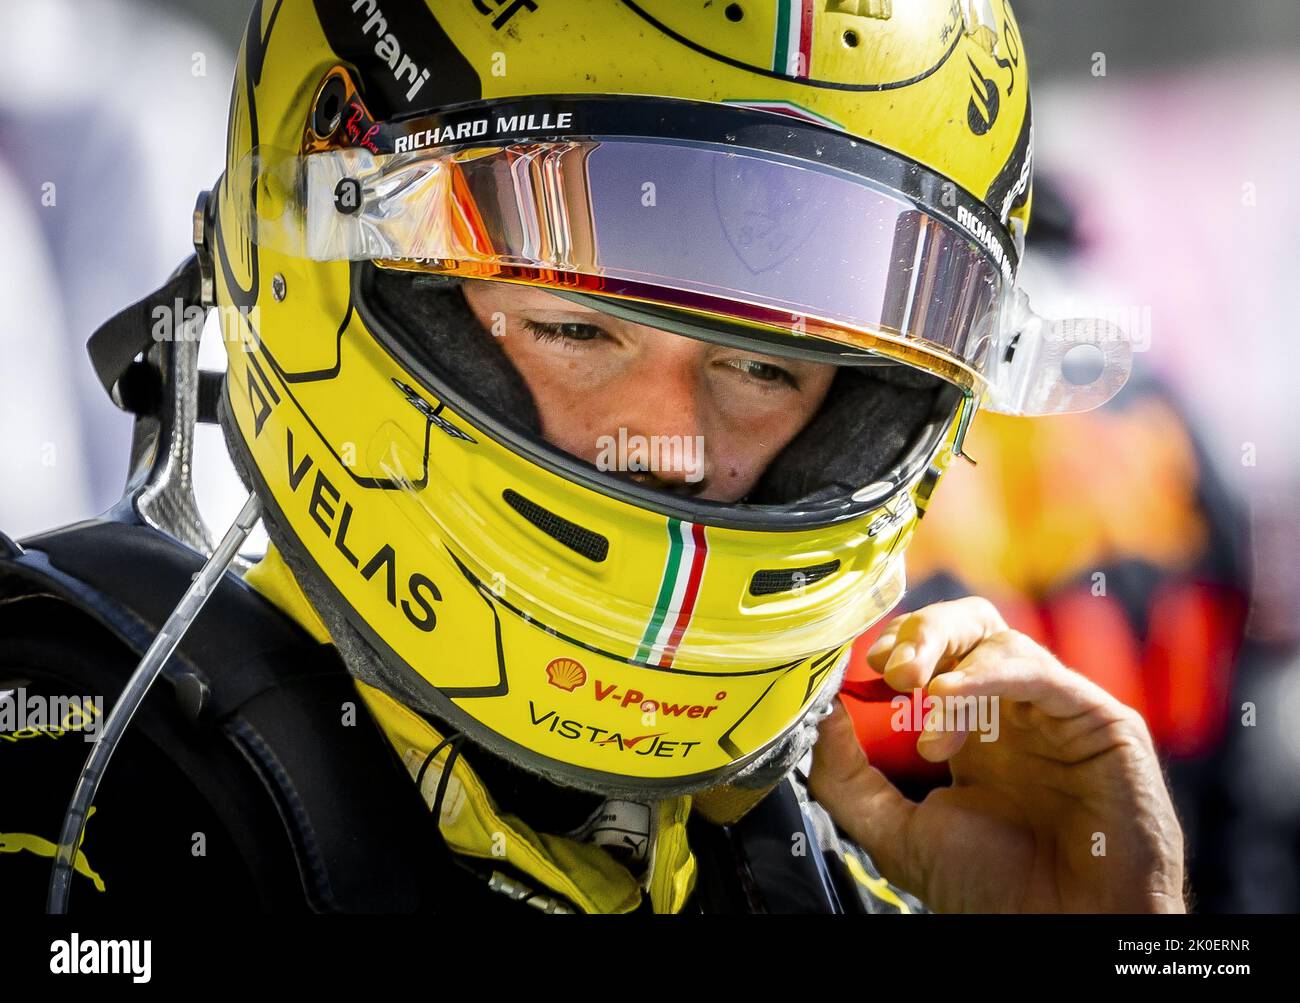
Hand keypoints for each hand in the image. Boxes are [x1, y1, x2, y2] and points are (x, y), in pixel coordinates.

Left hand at [809, 597, 1185, 912]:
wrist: (1061, 932)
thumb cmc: (994, 892)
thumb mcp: (897, 832)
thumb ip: (848, 777)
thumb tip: (819, 715)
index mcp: (973, 729)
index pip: (936, 654)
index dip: (900, 646)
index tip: (864, 667)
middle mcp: (1015, 712)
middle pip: (969, 627)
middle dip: (923, 633)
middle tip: (891, 667)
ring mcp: (1058, 713)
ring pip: (1002, 641)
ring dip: (950, 662)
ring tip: (923, 699)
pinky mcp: (1101, 722)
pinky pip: (1043, 675)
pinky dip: (990, 675)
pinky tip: (951, 695)